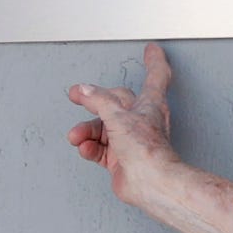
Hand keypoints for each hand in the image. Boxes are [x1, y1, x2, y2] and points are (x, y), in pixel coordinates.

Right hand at [66, 41, 179, 204]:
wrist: (149, 182)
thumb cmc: (147, 150)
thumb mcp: (118, 115)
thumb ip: (98, 100)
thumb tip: (84, 90)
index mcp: (149, 104)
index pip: (156, 76)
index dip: (153, 61)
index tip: (151, 49)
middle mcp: (140, 120)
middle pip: (113, 104)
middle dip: (93, 103)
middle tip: (76, 96)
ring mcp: (129, 140)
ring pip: (101, 128)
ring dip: (86, 131)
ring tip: (77, 136)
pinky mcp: (120, 159)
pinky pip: (98, 148)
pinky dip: (89, 147)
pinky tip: (85, 148)